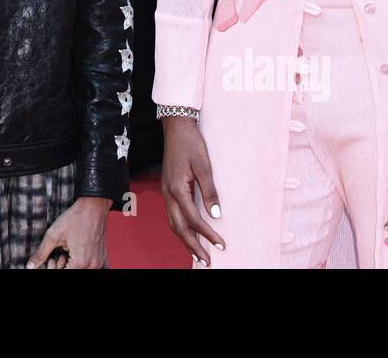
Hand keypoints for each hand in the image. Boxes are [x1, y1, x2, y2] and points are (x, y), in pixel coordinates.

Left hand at [26, 196, 109, 268]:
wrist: (94, 206)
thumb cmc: (75, 218)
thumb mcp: (53, 235)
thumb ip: (41, 253)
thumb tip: (30, 266)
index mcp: (81, 262)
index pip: (63, 274)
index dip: (54, 268)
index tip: (52, 259)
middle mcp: (93, 265)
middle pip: (72, 272)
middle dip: (63, 267)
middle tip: (59, 254)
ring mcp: (100, 262)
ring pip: (81, 270)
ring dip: (72, 264)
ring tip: (67, 251)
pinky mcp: (103, 258)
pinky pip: (90, 267)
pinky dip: (82, 263)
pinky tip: (77, 252)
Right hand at [160, 116, 224, 264]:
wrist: (176, 126)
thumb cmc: (191, 143)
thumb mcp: (204, 165)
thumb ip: (210, 191)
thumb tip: (216, 215)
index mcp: (177, 189)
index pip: (193, 219)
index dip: (207, 234)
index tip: (221, 245)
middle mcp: (168, 193)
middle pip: (178, 228)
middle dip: (193, 246)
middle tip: (207, 261)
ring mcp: (166, 191)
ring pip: (173, 223)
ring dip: (186, 240)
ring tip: (198, 253)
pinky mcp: (168, 188)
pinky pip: (172, 214)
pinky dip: (181, 228)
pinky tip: (189, 232)